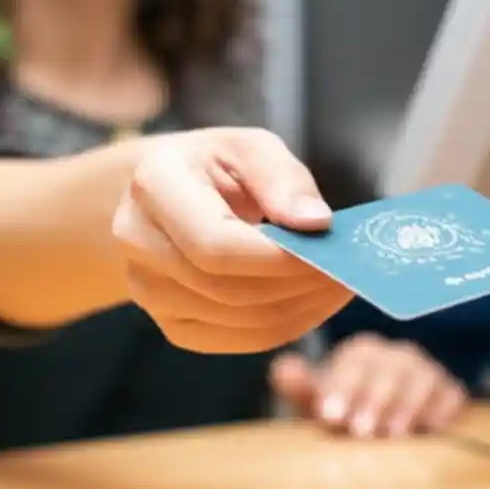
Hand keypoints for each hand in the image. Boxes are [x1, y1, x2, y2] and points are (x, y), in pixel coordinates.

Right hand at [112, 128, 352, 353]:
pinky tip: (313, 301)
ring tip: (339, 283)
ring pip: (239, 321)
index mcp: (154, 185)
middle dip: (299, 285)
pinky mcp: (172, 324)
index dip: (277, 259)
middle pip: (228, 289)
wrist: (169, 196)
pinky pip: (239, 340)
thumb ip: (282, 178)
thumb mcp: (251, 147)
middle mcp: (138, 242)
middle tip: (351, 271)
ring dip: (301, 309)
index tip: (332, 254)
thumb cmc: (217, 166)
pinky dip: (287, 325)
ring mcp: (149, 290)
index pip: (214, 245)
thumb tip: (316, 224)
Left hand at [269, 334, 467, 438]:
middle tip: (359, 431)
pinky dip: (442, 410)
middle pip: (390, 369)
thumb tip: (283, 369)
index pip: (354, 363)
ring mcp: (427, 373)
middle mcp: (398, 357)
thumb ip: (300, 386)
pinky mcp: (450, 394)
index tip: (329, 416)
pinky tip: (430, 429)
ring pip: (423, 379)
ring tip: (393, 435)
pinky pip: (451, 395)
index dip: (341, 387)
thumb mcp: (318, 402)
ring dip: (407, 406)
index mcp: (363, 353)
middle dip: (374, 399)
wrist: (383, 428)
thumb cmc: (346, 413)